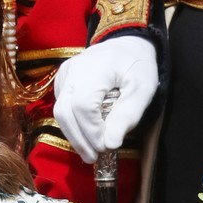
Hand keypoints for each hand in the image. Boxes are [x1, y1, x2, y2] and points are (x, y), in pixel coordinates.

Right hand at [54, 36, 158, 162]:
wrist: (126, 44)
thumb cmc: (137, 67)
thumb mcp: (142, 90)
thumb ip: (127, 116)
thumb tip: (110, 144)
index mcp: (94, 69)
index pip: (83, 107)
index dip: (92, 133)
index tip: (106, 148)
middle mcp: (73, 70)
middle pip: (65, 112)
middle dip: (79, 140)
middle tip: (95, 158)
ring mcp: (64, 75)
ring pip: (59, 112)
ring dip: (74, 136)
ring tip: (92, 151)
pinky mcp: (62, 81)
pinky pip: (61, 108)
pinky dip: (73, 125)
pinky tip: (87, 135)